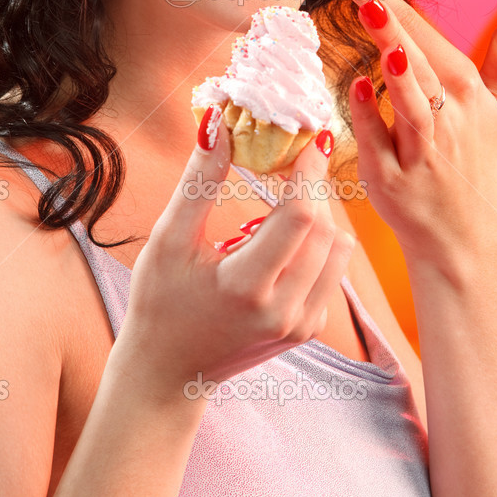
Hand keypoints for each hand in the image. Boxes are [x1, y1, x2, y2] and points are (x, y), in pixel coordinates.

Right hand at [111, 110, 355, 406]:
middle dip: (313, 184)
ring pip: (337, 247)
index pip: (301, 218)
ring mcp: (302, 324)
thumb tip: (216, 123)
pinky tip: (285, 229)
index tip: (308, 137)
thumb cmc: (160, 302)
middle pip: (324, 228)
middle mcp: (284, 311)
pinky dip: (319, 239)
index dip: (309, 171)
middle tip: (295, 153)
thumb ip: (199, 181)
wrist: (169, 373)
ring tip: (287, 189)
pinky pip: (333, 268)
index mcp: (246, 288)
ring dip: (320, 209)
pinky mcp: (309, 327)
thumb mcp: (168, 240)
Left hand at [322, 0, 496, 269]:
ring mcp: (424, 152)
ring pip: (411, 102)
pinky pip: (380, 146)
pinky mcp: (395, 184)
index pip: (424, 33)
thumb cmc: (476, 157)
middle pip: (419, 61)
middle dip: (388, 20)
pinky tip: (359, 89)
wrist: (465, 235)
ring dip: (395, 64)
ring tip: (372, 21)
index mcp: (468, 89)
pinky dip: (370, 119)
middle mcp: (450, 117)